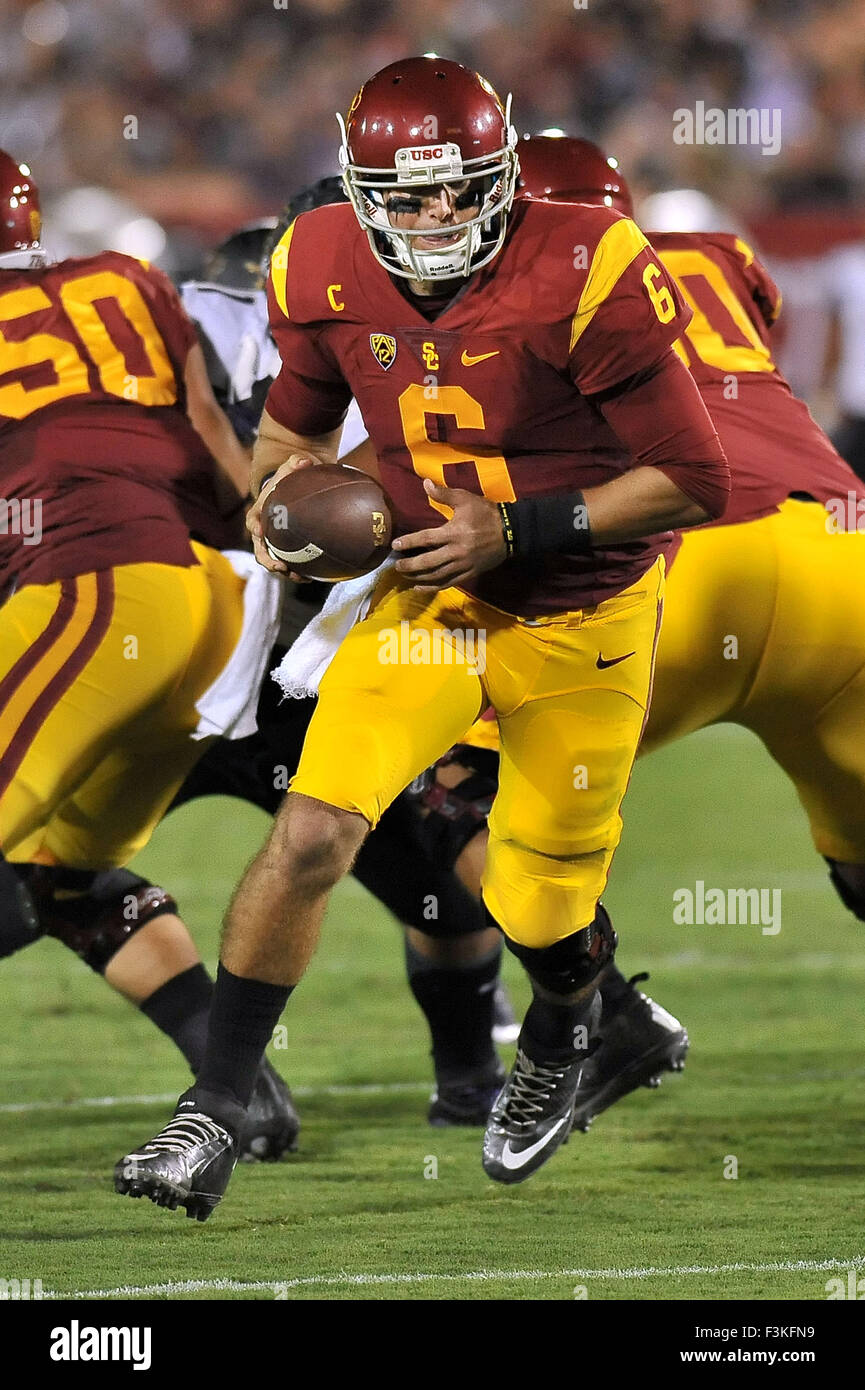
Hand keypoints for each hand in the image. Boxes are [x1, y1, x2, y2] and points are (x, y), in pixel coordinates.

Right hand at [247, 454, 317, 575]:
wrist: (296, 490)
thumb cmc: (290, 479)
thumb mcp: (291, 467)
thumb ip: (296, 463)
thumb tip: (304, 461)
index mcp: (260, 513)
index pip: (252, 520)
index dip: (253, 527)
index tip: (257, 531)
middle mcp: (264, 532)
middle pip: (260, 550)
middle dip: (268, 561)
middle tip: (279, 567)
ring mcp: (275, 544)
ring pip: (275, 563)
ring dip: (286, 573)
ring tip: (300, 578)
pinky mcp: (288, 551)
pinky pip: (292, 565)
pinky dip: (300, 572)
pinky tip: (314, 577)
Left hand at [392, 479, 506, 588]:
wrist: (511, 532)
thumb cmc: (486, 514)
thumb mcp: (466, 499)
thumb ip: (444, 493)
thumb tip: (425, 483)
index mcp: (454, 532)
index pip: (426, 539)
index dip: (409, 542)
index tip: (395, 545)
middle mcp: (456, 552)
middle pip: (428, 562)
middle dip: (410, 565)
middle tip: (396, 565)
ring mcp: (463, 565)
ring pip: (436, 575)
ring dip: (418, 577)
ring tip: (404, 576)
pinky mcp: (469, 573)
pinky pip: (448, 583)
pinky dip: (432, 587)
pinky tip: (419, 588)